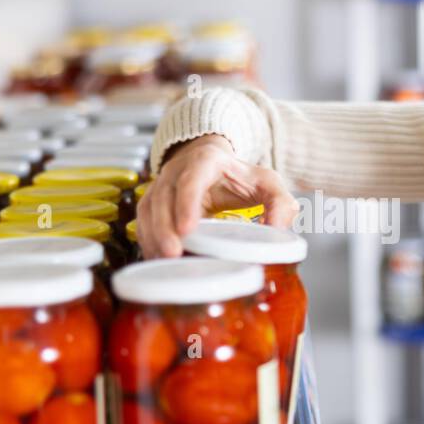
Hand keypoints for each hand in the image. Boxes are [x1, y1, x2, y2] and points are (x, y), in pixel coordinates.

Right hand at [138, 134, 300, 258]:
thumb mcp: (267, 183)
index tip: (188, 228)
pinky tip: (157, 260)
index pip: (192, 178)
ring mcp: (162, 186)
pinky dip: (148, 241)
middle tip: (173, 254)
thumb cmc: (240, 177)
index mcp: (206, 161)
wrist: (215, 165)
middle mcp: (177, 171)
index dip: (187, 202)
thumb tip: (279, 230)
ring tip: (164, 262)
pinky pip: (143, 221)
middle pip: (163, 197)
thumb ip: (281, 203)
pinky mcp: (153, 204)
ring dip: (153, 236)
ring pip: (148, 209)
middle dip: (165, 227)